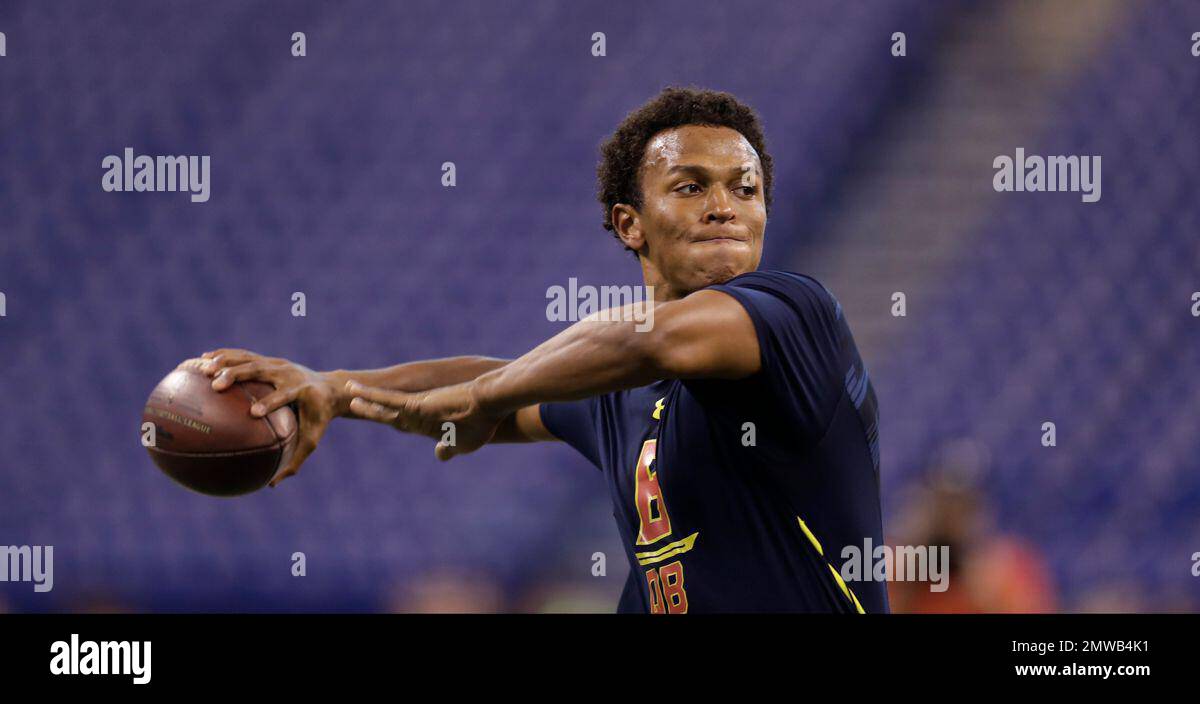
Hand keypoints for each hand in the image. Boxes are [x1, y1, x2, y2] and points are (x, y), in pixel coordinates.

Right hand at [195, 348, 340, 485]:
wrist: (329, 388)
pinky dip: (224, 355)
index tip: (253, 412)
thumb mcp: (311, 440)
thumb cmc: (318, 419)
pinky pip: (244, 356)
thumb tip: (272, 484)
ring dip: (225, 363)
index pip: (285, 395)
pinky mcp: (269, 360)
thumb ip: (294, 461)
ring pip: (249, 360)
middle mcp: (289, 373)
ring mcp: (277, 364)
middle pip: (261, 371)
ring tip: (202, 370)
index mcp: (302, 391)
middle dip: (238, 376)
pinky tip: (201, 360)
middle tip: (216, 385)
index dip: (270, 402)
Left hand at [344, 380, 504, 460]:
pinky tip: (353, 391)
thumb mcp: (463, 444)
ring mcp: (417, 408)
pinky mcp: (416, 403)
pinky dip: (369, 395)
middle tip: (355, 405)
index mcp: (429, 425)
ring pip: (383, 406)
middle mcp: (420, 414)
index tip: (377, 417)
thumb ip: (448, 449)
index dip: (389, 421)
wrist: (490, 405)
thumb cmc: (482, 424)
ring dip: (365, 401)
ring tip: (348, 394)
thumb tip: (439, 455)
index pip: (404, 424)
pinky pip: (386, 400)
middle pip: (389, 414)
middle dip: (372, 411)